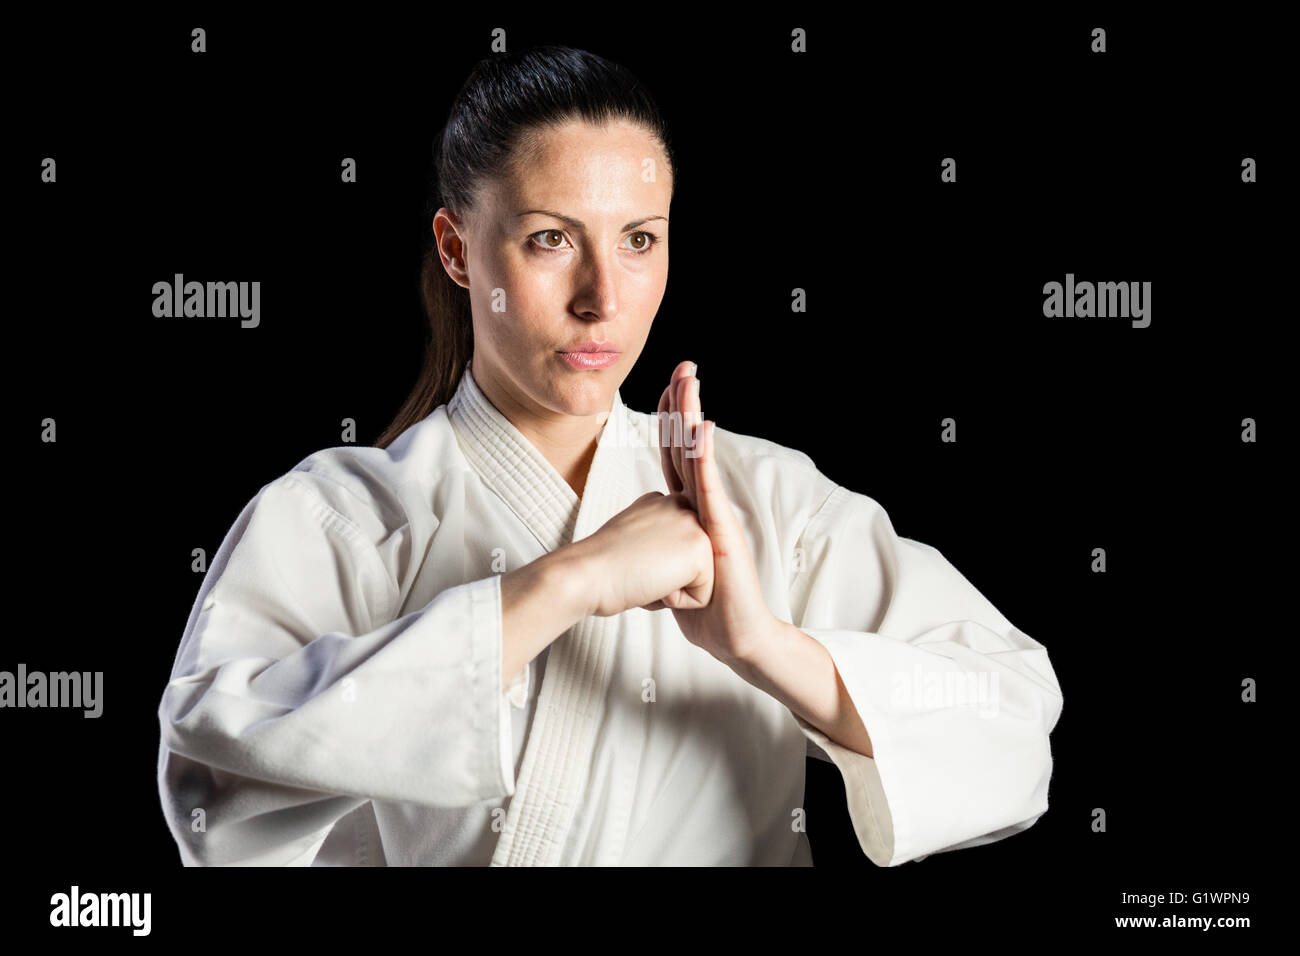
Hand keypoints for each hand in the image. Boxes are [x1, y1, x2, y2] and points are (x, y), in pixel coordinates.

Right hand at [570, 490, 714, 617]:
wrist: (586, 574)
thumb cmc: (602, 567)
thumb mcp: (632, 539)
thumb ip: (656, 538)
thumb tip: (667, 557)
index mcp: (664, 501)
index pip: (678, 551)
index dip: (653, 567)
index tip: (628, 557)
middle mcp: (681, 505)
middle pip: (692, 565)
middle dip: (668, 578)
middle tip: (636, 566)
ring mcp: (693, 523)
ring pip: (701, 580)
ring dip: (673, 590)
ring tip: (644, 574)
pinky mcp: (700, 547)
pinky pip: (703, 595)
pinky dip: (678, 602)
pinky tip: (653, 583)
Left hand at [656, 361, 780, 663]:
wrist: (736, 639)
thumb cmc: (704, 610)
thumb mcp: (665, 571)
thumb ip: (652, 548)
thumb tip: (631, 545)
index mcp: (688, 512)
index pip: (675, 456)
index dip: (669, 422)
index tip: (663, 386)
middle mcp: (703, 507)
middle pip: (688, 446)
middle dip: (683, 404)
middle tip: (684, 364)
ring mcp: (715, 517)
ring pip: (699, 459)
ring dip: (693, 417)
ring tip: (691, 382)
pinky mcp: (723, 534)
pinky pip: (710, 490)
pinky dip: (704, 460)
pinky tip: (701, 431)